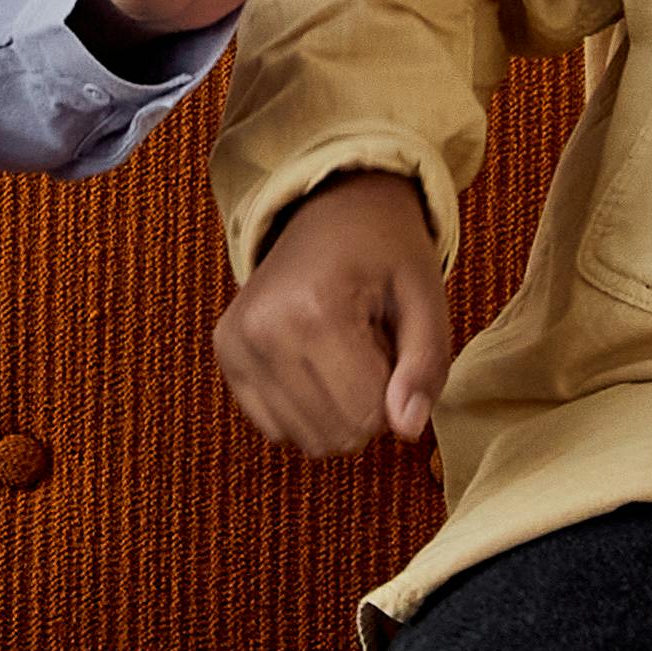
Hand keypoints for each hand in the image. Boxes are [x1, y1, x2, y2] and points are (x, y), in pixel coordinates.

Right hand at [212, 169, 454, 461]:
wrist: (329, 210)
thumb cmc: (385, 253)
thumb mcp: (426, 297)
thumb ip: (426, 365)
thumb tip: (407, 430)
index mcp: (315, 309)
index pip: (367, 414)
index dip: (396, 396)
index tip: (393, 349)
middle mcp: (263, 330)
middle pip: (336, 434)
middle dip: (368, 407)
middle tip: (371, 350)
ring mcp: (236, 345)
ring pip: (306, 440)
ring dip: (338, 412)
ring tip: (343, 354)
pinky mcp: (225, 355)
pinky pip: (275, 429)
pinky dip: (306, 410)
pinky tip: (315, 363)